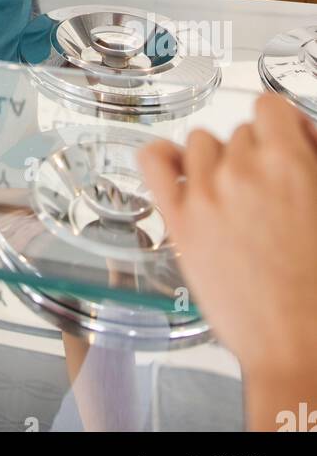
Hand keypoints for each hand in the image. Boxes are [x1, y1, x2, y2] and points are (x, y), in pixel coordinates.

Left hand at [138, 96, 316, 408]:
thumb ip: (308, 165)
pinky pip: (154, 161)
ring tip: (234, 195)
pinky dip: (164, 159)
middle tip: (269, 191)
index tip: (288, 146)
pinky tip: (181, 174)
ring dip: (218, 161)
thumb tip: (300, 143)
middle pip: (240, 132)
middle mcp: (242, 171)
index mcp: (289, 163)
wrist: (297, 346)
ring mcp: (205, 193)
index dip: (283, 127)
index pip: (270, 108)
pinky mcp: (179, 222)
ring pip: (201, 143)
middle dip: (256, 155)